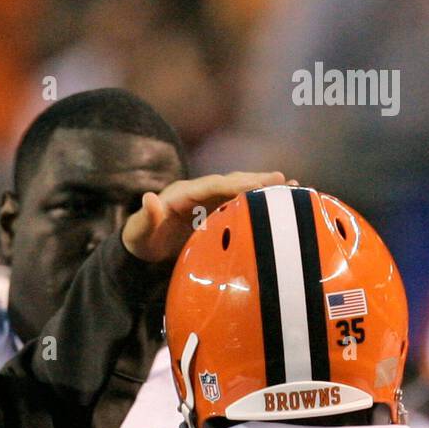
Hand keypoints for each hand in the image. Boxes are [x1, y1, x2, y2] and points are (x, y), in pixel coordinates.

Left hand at [121, 171, 295, 263]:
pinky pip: (238, 204)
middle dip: (256, 180)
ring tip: (291, 187)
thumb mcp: (137, 233)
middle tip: (283, 179)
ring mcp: (207, 201)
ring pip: (238, 191)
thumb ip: (145, 218)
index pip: (212, 185)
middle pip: (230, 183)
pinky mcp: (213, 211)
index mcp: (182, 194)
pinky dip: (257, 203)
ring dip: (263, 189)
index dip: (234, 184)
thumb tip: (149, 198)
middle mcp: (197, 192)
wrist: (142, 248)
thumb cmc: (139, 241)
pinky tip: (279, 205)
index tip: (256, 184)